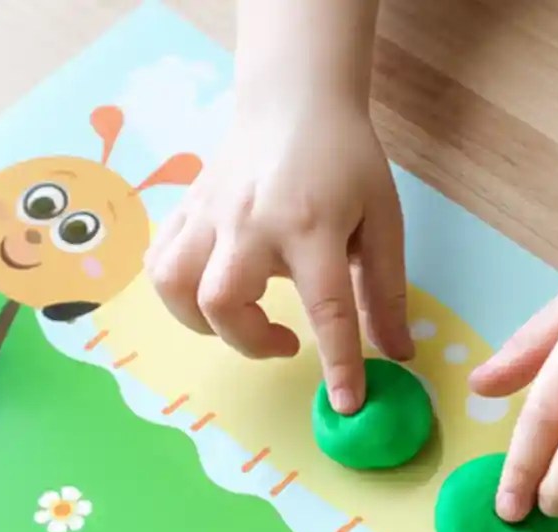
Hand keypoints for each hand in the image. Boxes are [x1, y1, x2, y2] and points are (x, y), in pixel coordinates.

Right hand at [146, 99, 411, 413]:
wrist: (294, 101)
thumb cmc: (345, 161)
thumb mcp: (381, 220)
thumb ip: (386, 291)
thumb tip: (397, 353)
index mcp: (311, 225)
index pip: (327, 308)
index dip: (338, 364)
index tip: (346, 404)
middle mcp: (251, 222)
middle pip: (221, 302)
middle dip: (249, 341)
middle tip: (284, 340)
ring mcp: (210, 214)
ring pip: (175, 285)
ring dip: (203, 322)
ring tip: (238, 319)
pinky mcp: (186, 209)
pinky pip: (160, 262)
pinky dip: (176, 293)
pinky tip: (208, 293)